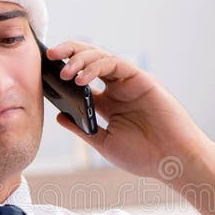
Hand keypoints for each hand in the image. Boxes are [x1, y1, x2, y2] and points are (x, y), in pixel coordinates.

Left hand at [46, 41, 208, 180]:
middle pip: (89, 61)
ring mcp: (128, 83)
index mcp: (108, 104)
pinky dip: (96, 67)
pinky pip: (114, 64)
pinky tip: (82, 78)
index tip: (43, 71)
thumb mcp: (104, 143)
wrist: (171, 160)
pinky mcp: (140, 79)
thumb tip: (59, 116)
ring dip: (80, 59)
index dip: (62, 73)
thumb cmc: (143, 155)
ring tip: (64, 71)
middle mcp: (117, 89)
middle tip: (48, 56)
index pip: (81, 81)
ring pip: (100, 57)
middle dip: (68, 54)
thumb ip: (82, 129)